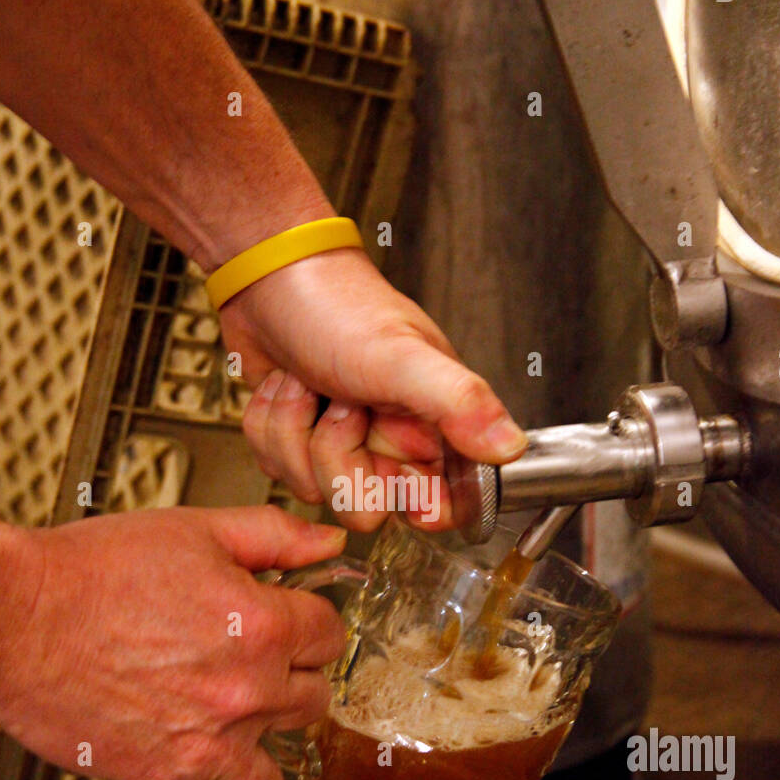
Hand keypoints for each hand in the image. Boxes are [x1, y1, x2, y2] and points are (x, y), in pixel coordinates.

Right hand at [0, 507, 347, 779]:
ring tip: (234, 707)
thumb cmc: (91, 575)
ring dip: (265, 732)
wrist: (15, 623)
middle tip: (251, 655)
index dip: (308, 619)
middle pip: (314, 696)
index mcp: (264, 627)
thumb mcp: (196, 530)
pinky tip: (191, 728)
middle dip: (291, 671)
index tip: (288, 619)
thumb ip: (276, 537)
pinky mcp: (172, 774)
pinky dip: (216, 762)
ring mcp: (213, 740)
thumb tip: (329, 543)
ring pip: (280, 757)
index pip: (331, 634)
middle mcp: (247, 691)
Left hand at [224, 247, 527, 530]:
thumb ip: (460, 402)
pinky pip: (278, 466)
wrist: (270, 276)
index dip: (413, 499)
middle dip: (336, 454)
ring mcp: (344, 442)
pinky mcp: (301, 438)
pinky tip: (286, 387)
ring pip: (311, 488)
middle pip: (363, 504)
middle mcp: (392, 439)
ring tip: (311, 386)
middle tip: (343, 404)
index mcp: (434, 425)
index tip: (392, 469)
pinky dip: (269, 425)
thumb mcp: (404, 357)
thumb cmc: (339, 306)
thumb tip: (509, 447)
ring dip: (296, 431)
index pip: (441, 504)